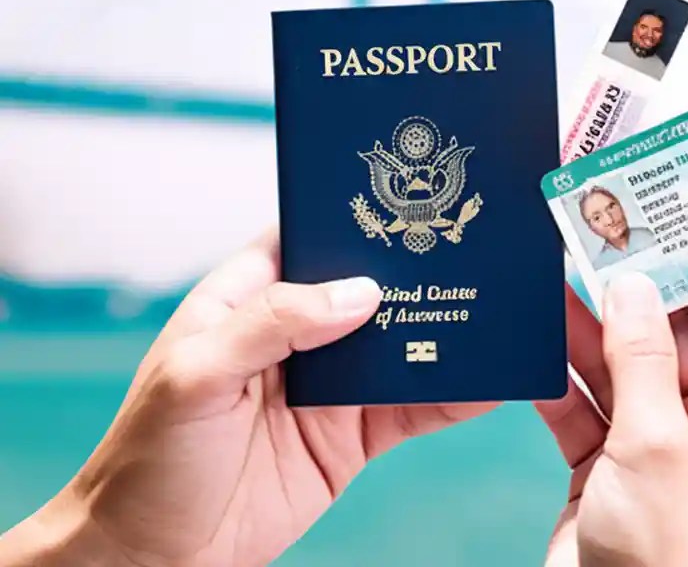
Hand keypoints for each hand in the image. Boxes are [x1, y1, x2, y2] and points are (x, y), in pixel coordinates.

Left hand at [0, 228, 496, 566]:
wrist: (158, 557)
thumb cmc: (147, 459)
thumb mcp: (194, 377)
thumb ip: (271, 326)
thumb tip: (359, 293)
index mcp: (247, 300)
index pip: (307, 239)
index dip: (355, 218)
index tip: (409, 202)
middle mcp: (296, 335)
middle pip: (371, 288)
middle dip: (419, 272)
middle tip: (476, 253)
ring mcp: (331, 386)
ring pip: (402, 345)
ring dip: (445, 332)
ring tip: (495, 313)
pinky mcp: (356, 436)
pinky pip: (415, 407)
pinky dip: (454, 395)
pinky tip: (487, 383)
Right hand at [537, 273, 687, 566]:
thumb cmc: (670, 563)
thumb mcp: (657, 445)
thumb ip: (641, 360)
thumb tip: (634, 288)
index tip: (657, 229)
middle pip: (669, 340)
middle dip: (630, 298)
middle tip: (593, 245)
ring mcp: (659, 448)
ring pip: (621, 370)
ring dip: (588, 332)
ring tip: (555, 278)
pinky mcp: (610, 469)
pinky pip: (587, 406)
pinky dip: (561, 379)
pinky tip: (538, 342)